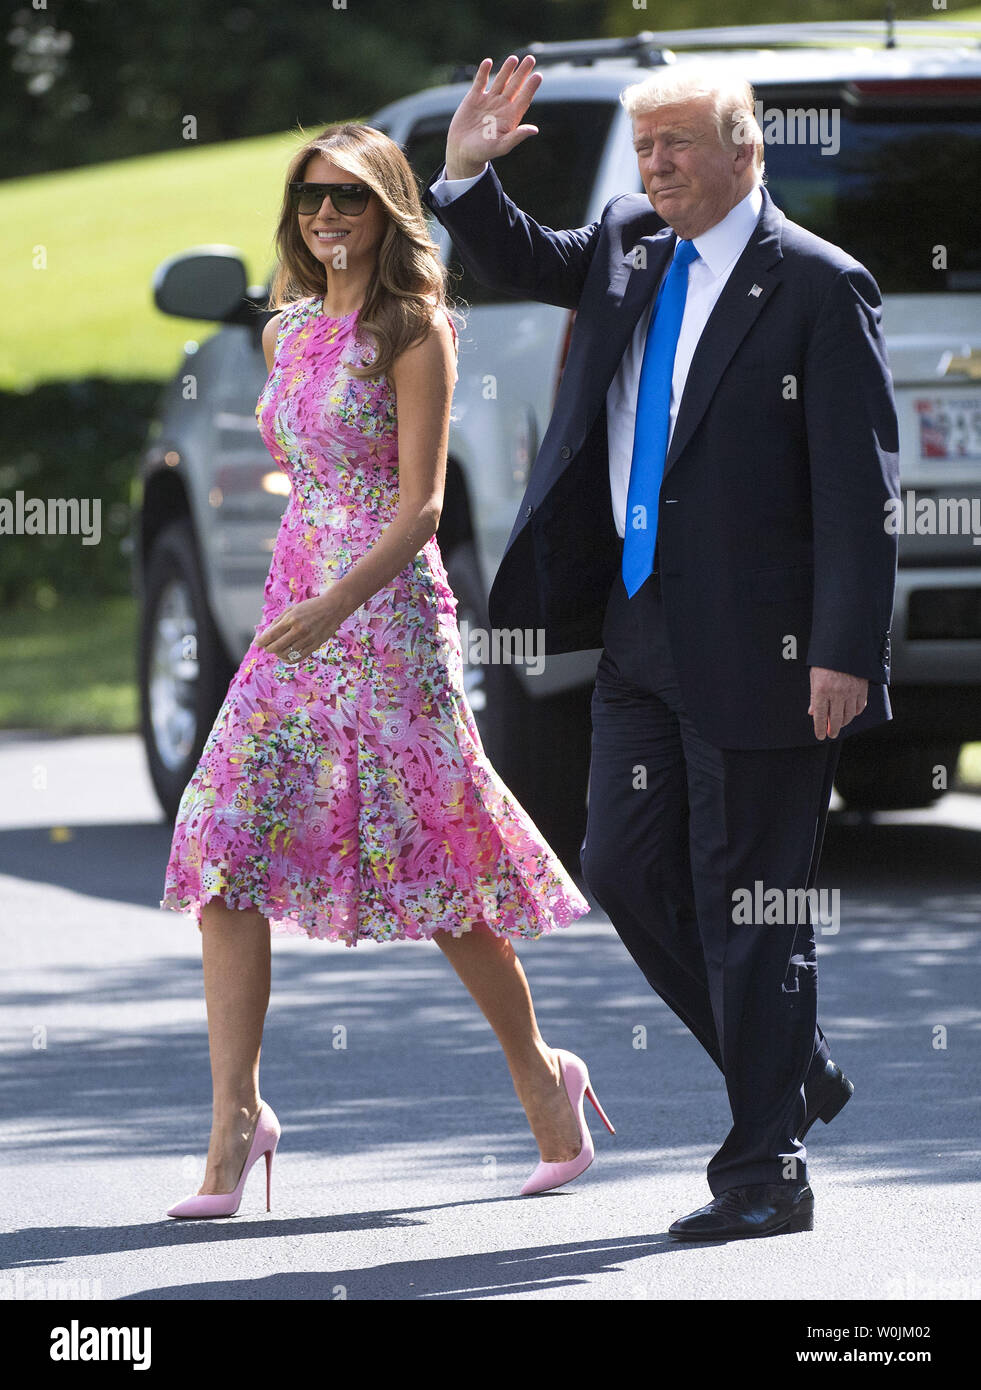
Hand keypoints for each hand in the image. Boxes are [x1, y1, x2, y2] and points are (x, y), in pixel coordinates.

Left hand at [255, 594, 344, 663]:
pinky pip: (298, 657)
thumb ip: (279, 621)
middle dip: (268, 649)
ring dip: (278, 654)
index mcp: (291, 619)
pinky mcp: (315, 645)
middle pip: (277, 647)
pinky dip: (289, 659)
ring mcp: (308, 639)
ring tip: (277, 650)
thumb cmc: (310, 607)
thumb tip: (266, 634)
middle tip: (267, 647)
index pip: (271, 635)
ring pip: (287, 654)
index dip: (262, 641)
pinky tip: (286, 655)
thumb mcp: (292, 609)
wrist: (333, 608)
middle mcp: (299, 630)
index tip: (257, 643)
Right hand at [445, 54, 541, 178]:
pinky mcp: (474, 98)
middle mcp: (501, 106)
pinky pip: (480, 82)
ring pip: (500, 81)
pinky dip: (483, 72)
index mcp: (510, 117)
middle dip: (522, 73)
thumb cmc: (483, 152)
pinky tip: (488, 62)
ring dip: (506, 69)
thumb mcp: (501, 146)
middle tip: (530, 58)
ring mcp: (488, 100)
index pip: (523, 99)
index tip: (538, 76)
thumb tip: (534, 130)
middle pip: (514, 86)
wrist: (461, 151)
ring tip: (513, 58)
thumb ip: (516, 137)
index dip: (531, 87)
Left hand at [808, 667, 867, 739]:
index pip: (821, 716)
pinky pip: (860, 706)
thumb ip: (814, 697)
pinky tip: (851, 713)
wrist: (845, 646)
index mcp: (821, 690)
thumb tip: (813, 713)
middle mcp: (837, 693)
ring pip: (849, 715)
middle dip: (833, 730)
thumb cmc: (826, 661)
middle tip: (832, 734)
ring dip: (844, 722)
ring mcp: (851, 691)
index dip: (820, 729)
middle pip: (836, 719)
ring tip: (840, 724)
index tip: (820, 736)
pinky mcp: (862, 688)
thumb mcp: (814, 677)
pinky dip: (855, 712)